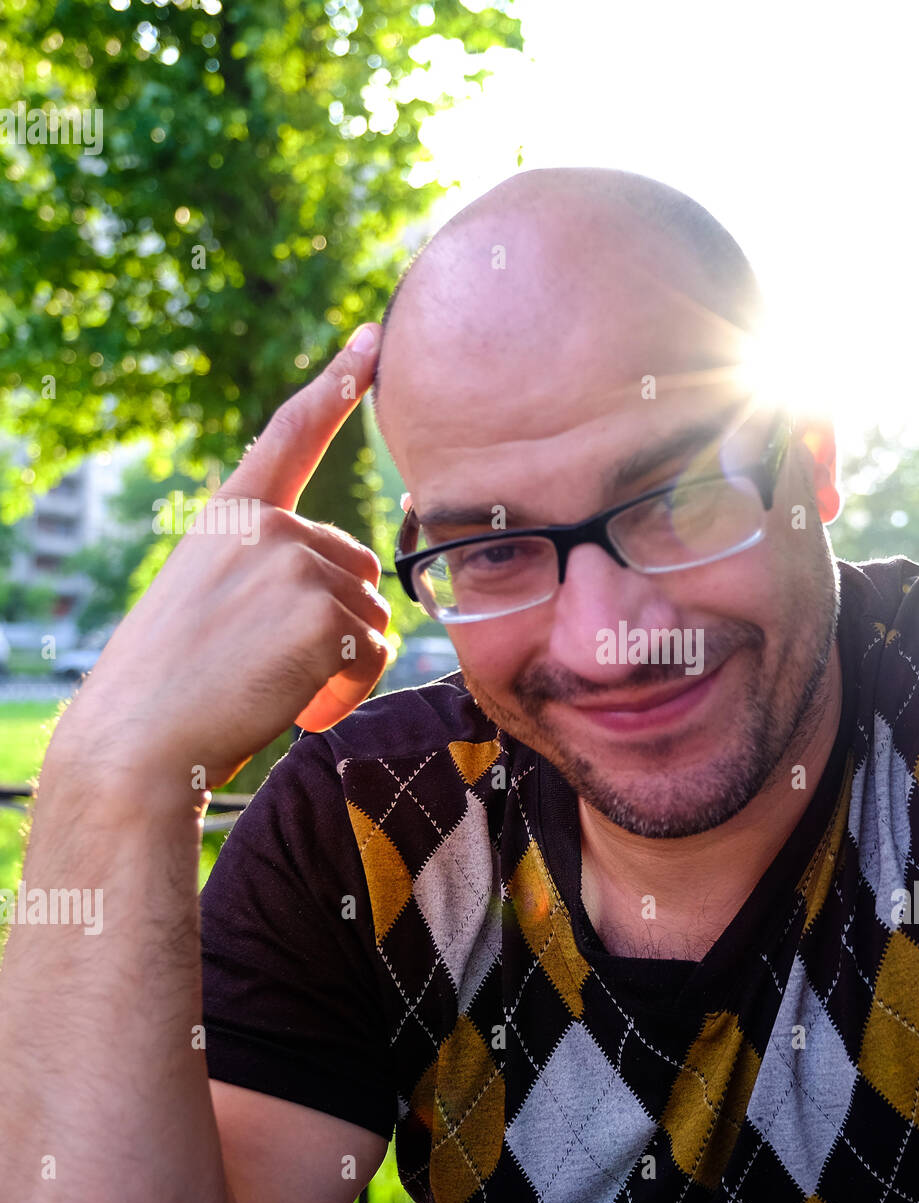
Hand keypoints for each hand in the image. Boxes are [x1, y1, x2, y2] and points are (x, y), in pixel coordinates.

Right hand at [50, 324, 393, 792]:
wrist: (137, 744)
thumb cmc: (172, 684)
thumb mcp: (210, 598)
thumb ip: (273, 570)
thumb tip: (366, 594)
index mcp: (230, 516)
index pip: (290, 435)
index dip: (336, 384)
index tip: (374, 336)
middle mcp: (267, 526)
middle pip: (358, 569)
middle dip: (338, 625)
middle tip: (273, 668)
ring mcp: (295, 563)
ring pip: (372, 617)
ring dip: (341, 665)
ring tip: (274, 690)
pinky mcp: (322, 612)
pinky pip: (375, 656)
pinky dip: (347, 693)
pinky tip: (296, 709)